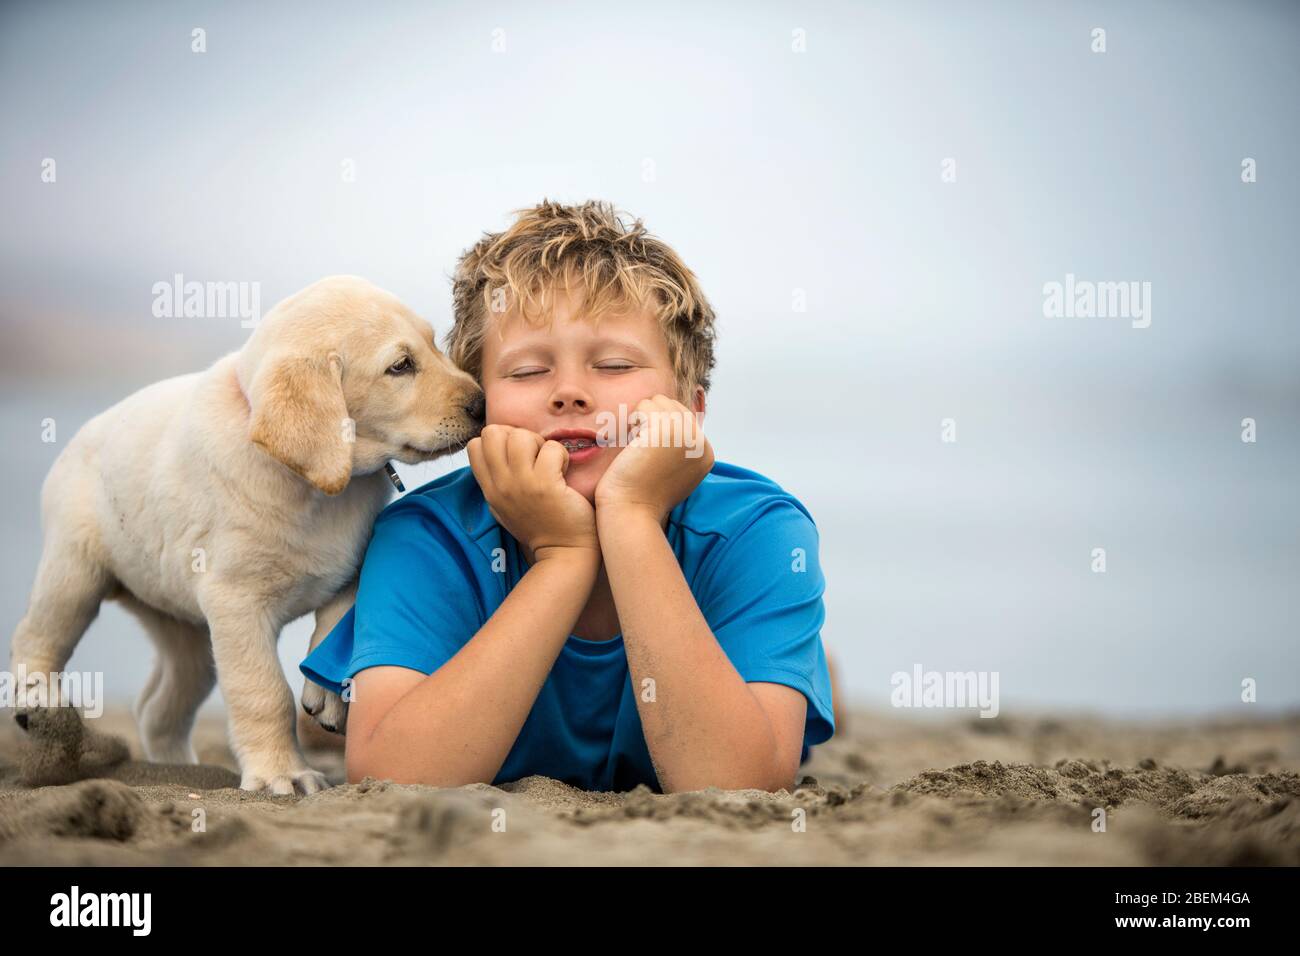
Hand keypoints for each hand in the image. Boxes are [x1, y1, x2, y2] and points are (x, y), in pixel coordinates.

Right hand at [466, 424, 599, 561]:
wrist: (564, 553)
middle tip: (534, 456)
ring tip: (550, 463)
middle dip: (517, 436)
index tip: (517, 455)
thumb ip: (498, 480)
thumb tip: (500, 448)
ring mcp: (522, 484)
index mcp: (490, 489)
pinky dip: (561, 454)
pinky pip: (550, 448)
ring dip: (540, 444)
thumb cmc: (540, 526)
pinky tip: (564, 471)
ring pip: (520, 436)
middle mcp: (501, 485)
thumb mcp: (505, 506)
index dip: (499, 441)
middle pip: (493, 433)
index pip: (475, 445)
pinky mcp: (546, 485)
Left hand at [594, 394, 713, 523]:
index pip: (682, 417)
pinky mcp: (666, 429)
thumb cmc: (644, 493)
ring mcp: (685, 434)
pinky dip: (633, 420)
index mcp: (706, 453)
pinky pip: (645, 407)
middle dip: (652, 420)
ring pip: (658, 402)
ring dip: (641, 418)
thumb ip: (681, 448)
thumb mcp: (673, 471)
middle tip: (641, 447)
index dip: (660, 428)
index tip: (651, 455)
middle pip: (672, 405)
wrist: (632, 512)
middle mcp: (701, 442)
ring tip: (636, 444)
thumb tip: (673, 417)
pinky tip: (631, 441)